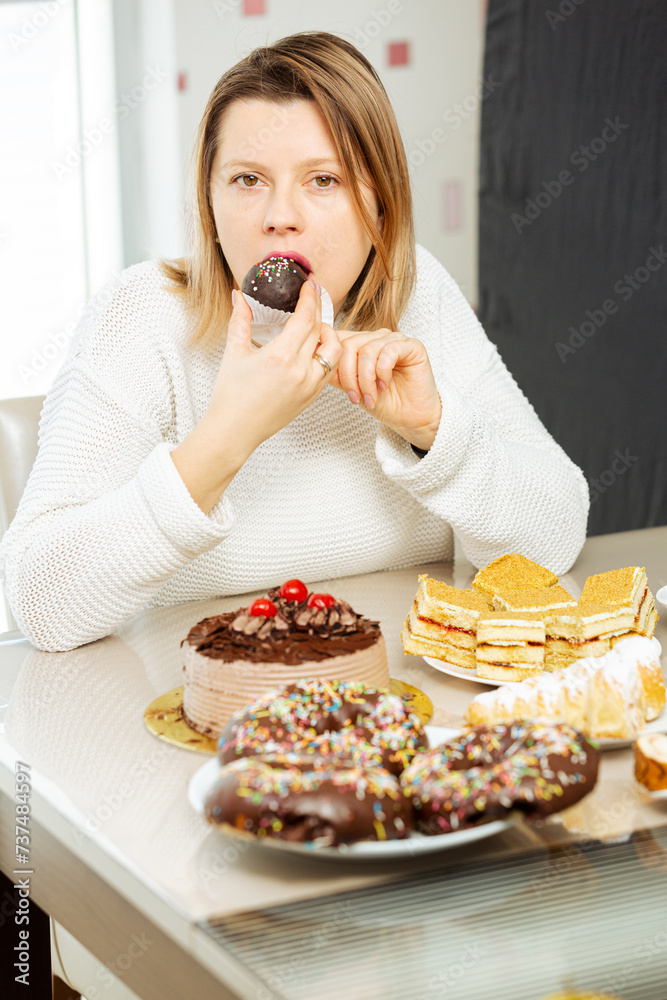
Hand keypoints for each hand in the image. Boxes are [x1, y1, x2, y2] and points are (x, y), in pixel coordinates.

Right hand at [171, 280, 340, 513]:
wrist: (234, 431)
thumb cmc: (230, 395)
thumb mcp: (234, 353)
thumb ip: (240, 320)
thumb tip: (238, 295)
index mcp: (281, 356)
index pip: (306, 318)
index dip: (310, 298)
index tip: (310, 285)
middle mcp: (300, 370)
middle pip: (320, 330)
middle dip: (318, 309)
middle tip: (314, 295)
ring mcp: (309, 385)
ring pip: (333, 351)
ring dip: (329, 334)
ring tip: (315, 326)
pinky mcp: (311, 397)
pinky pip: (328, 370)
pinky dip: (326, 355)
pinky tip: (314, 348)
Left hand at [330, 329, 441, 450]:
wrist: (410, 418)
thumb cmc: (385, 403)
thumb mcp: (352, 388)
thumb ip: (336, 373)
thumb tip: (315, 360)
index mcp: (361, 343)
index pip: (337, 338)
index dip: (332, 359)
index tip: (332, 382)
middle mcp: (376, 338)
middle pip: (349, 345)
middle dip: (348, 376)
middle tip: (355, 397)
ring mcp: (394, 339)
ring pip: (367, 350)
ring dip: (366, 379)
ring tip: (370, 397)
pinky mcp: (411, 345)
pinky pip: (388, 351)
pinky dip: (382, 373)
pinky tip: (384, 386)